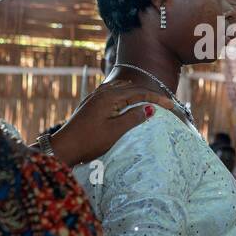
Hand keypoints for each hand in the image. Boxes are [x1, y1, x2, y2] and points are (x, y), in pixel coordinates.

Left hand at [50, 80, 175, 165]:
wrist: (64, 148)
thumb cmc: (89, 142)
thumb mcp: (115, 132)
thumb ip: (133, 118)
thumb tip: (150, 108)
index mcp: (110, 97)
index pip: (139, 92)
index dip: (156, 98)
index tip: (171, 105)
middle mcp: (102, 93)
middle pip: (131, 88)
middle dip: (148, 94)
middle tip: (164, 103)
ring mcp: (95, 97)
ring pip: (121, 88)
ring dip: (136, 92)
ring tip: (149, 99)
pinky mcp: (90, 104)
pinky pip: (112, 92)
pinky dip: (124, 94)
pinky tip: (125, 99)